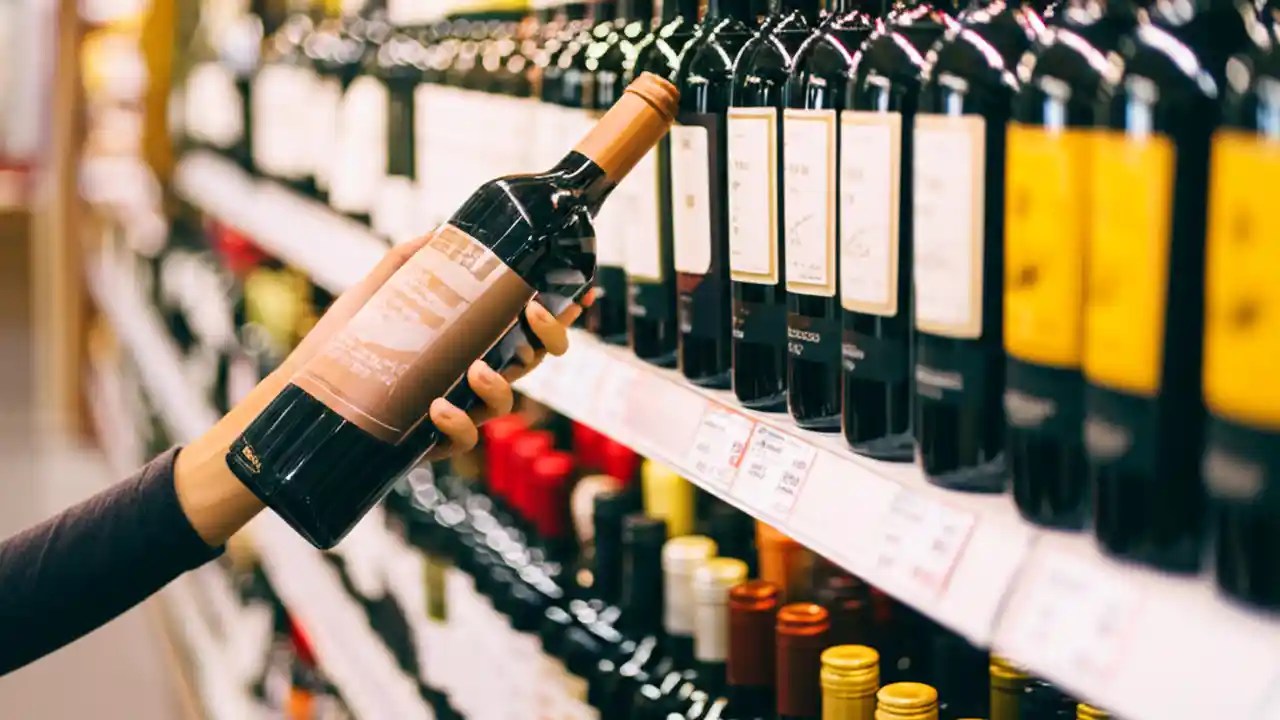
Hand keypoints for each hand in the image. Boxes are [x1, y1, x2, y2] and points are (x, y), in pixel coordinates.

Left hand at [283, 233, 584, 456]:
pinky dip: (459, 425)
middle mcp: (472, 374)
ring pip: (506, 401)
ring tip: (478, 369)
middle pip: (534, 359)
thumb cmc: (342, 345)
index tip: (581, 290)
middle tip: (534, 315)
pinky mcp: (433, 440)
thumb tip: (439, 229)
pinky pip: (464, 439)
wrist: (302, 394)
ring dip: (501, 384)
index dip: (561, 311)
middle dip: (549, 337)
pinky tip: (439, 408)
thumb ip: (409, 262)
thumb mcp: (375, 294)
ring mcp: (458, 408)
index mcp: (471, 339)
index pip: (527, 325)